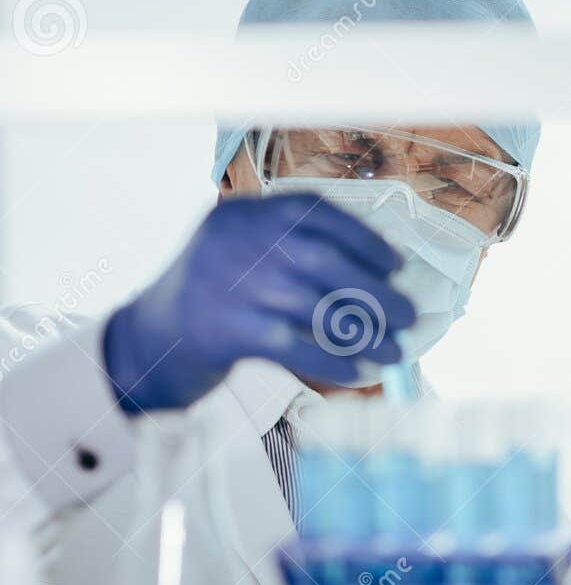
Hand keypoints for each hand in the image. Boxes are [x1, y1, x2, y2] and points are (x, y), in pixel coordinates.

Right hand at [102, 194, 416, 412]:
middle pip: (323, 260)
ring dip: (364, 332)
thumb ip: (293, 250)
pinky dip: (331, 360)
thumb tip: (379, 273)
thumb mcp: (241, 252)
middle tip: (409, 315)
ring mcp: (229, 284)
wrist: (147, 340)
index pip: (313, 211)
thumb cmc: (214, 298)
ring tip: (396, 352)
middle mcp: (235, 241)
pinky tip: (357, 373)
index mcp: (243, 213)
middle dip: (375, 289)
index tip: (396, 264)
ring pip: (315, 306)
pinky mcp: (225, 330)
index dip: (363, 238)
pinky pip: (293, 345)